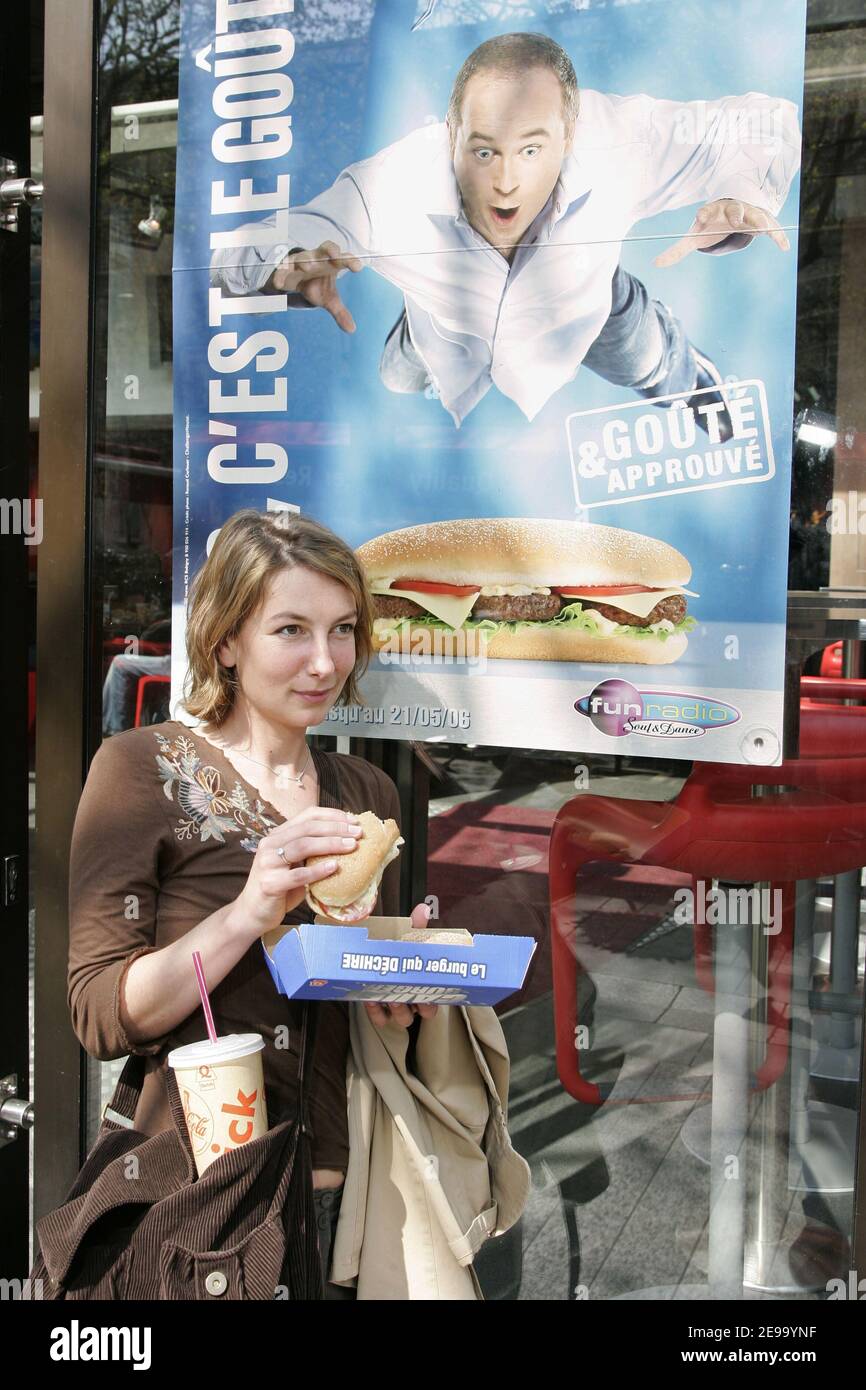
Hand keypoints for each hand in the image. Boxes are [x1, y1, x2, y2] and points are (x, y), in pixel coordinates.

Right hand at [230, 806, 363, 938]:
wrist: (252, 913)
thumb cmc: (280, 888)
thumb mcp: (295, 865)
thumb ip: (311, 853)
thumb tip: (347, 841)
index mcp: (278, 835)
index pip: (307, 815)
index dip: (332, 815)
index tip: (353, 820)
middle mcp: (270, 844)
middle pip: (307, 829)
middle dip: (336, 828)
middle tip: (358, 833)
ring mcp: (267, 863)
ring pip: (302, 846)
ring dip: (331, 844)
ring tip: (352, 846)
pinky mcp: (270, 884)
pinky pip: (298, 875)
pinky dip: (318, 871)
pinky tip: (334, 867)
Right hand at [266, 239, 362, 331]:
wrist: (296, 280)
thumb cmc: (317, 285)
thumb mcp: (329, 299)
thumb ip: (340, 312)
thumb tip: (352, 330)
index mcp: (332, 263)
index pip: (344, 259)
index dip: (351, 261)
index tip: (358, 267)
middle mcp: (319, 258)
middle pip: (326, 247)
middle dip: (330, 251)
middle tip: (335, 256)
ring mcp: (302, 261)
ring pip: (303, 257)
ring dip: (305, 261)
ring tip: (306, 268)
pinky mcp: (286, 266)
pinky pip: (283, 268)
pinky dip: (281, 274)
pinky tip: (279, 285)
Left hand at [364, 902, 439, 1029]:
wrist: (380, 961)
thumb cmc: (403, 955)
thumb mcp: (412, 941)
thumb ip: (418, 927)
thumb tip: (423, 909)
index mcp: (426, 988)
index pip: (435, 1004)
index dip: (432, 1002)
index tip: (426, 993)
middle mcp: (414, 1002)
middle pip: (422, 1013)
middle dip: (415, 1004)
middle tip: (406, 993)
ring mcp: (397, 1008)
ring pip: (403, 1019)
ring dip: (396, 1009)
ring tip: (388, 996)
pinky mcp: (380, 1012)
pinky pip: (380, 1019)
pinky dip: (376, 1012)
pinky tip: (370, 999)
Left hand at [654, 198, 789, 267]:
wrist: (734, 210)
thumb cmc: (713, 224)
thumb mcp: (696, 236)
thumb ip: (678, 249)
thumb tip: (655, 264)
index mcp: (713, 211)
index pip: (707, 211)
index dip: (704, 214)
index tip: (700, 219)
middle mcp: (732, 209)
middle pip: (733, 209)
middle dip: (735, 213)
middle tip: (737, 220)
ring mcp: (749, 213)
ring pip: (755, 214)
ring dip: (759, 220)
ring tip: (764, 229)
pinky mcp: (763, 220)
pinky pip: (772, 227)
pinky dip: (778, 236)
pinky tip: (785, 247)